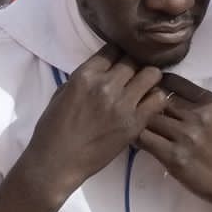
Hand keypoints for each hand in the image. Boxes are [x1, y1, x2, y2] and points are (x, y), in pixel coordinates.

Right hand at [23, 43, 165, 200]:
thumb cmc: (52, 129)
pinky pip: (158, 99)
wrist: (55, 163)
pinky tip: (148, 104)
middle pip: (134, 60)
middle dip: (134, 65)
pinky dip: (156, 98)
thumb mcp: (63, 92)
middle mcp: (106, 85)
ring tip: (144, 88)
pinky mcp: (134, 124)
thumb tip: (106, 68)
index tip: (120, 60)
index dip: (119, 53)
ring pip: (152, 74)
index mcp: (85, 75)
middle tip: (133, 76)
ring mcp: (122, 104)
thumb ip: (86, 77)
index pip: (114, 48)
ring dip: (149, 79)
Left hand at [136, 73, 211, 211]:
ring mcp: (186, 136)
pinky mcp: (174, 156)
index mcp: (210, 102)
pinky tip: (137, 139)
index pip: (175, 81)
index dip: (159, 83)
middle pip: (159, 98)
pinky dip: (137, 137)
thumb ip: (195, 102)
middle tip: (138, 107)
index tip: (151, 89)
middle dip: (147, 102)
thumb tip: (162, 90)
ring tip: (135, 124)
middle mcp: (199, 116)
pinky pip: (145, 139)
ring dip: (139, 120)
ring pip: (149, 117)